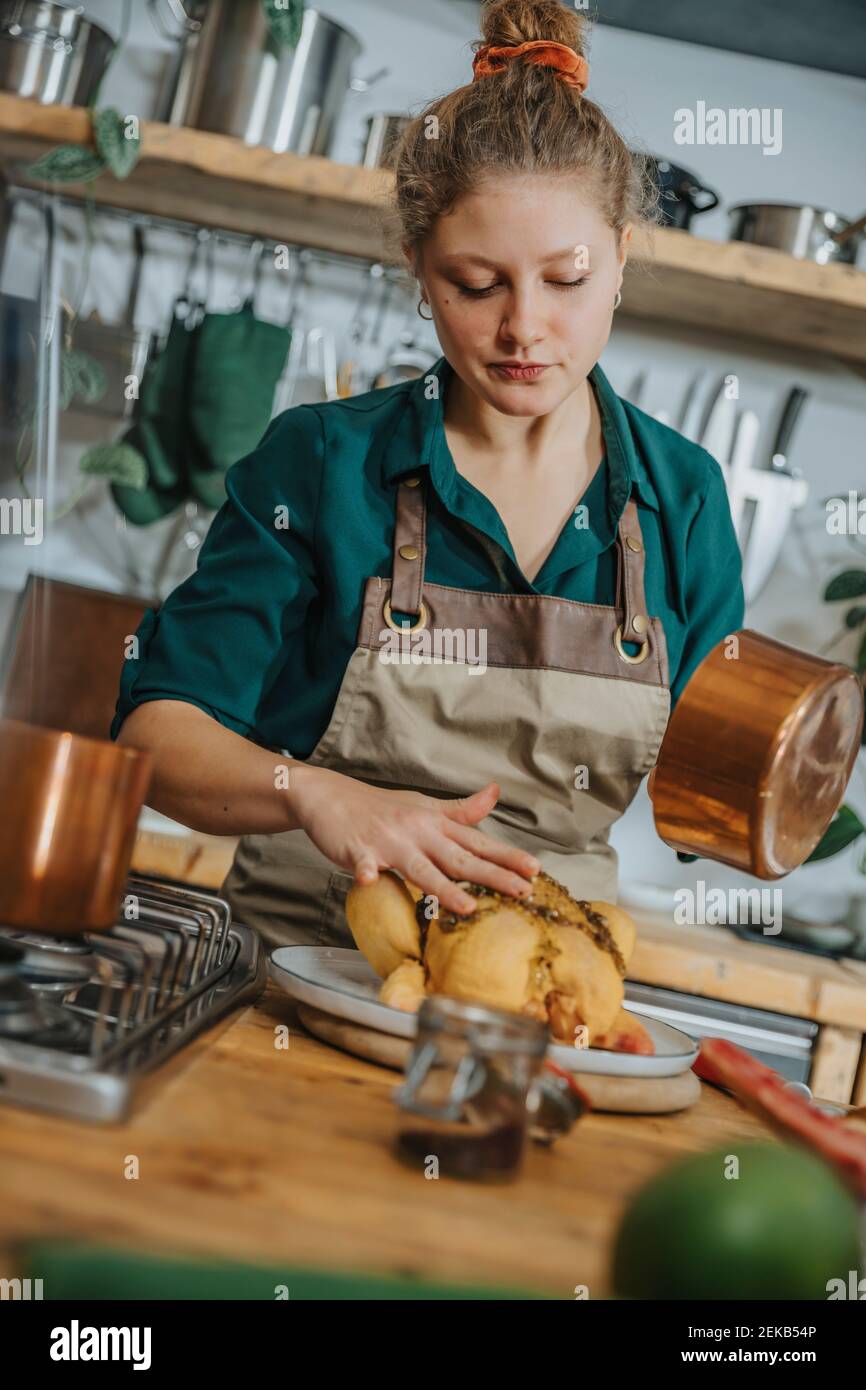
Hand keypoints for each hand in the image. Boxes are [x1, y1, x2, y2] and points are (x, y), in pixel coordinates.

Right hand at [289, 765, 538, 914]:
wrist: (331, 796)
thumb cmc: (381, 807)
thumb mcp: (425, 806)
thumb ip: (461, 810)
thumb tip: (495, 794)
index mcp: (436, 825)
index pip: (478, 842)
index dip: (507, 856)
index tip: (536, 870)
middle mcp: (419, 832)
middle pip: (460, 858)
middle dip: (493, 876)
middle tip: (523, 891)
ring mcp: (389, 842)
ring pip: (420, 868)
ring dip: (442, 887)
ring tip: (466, 906)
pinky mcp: (358, 850)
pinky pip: (363, 863)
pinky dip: (366, 872)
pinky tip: (369, 880)